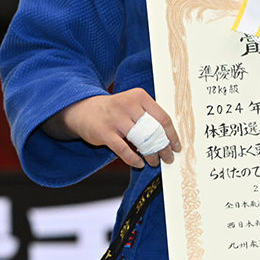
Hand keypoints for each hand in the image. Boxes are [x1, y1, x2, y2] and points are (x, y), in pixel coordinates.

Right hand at [42, 88, 180, 168]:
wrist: (83, 110)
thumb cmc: (113, 110)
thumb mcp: (131, 104)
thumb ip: (148, 116)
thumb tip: (168, 138)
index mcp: (139, 96)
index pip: (162, 117)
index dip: (172, 135)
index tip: (176, 146)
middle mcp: (128, 105)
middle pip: (154, 130)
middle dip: (163, 147)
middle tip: (167, 158)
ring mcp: (115, 118)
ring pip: (141, 141)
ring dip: (150, 154)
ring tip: (153, 161)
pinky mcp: (104, 132)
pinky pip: (124, 150)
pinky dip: (134, 160)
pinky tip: (139, 163)